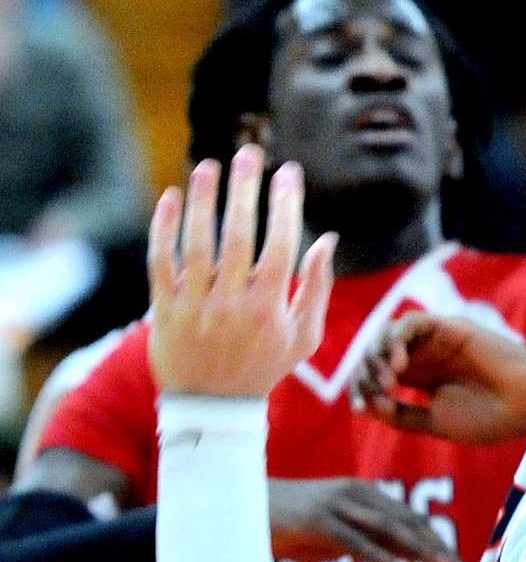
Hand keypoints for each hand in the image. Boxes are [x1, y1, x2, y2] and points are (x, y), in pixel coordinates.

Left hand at [148, 148, 333, 399]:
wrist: (212, 408)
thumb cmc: (264, 366)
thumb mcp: (304, 336)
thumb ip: (317, 287)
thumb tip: (327, 239)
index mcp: (270, 307)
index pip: (281, 244)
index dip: (286, 204)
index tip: (288, 172)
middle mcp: (233, 303)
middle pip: (238, 235)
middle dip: (245, 190)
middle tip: (248, 153)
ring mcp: (196, 305)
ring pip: (197, 243)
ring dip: (203, 200)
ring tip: (209, 165)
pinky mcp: (165, 309)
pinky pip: (161, 262)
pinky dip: (164, 229)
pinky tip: (171, 198)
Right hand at [267, 475, 468, 561]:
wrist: (236, 509)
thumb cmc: (286, 525)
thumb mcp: (332, 537)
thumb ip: (363, 542)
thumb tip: (395, 558)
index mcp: (364, 496)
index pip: (409, 521)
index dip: (436, 543)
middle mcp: (357, 495)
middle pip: (407, 523)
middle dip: (437, 548)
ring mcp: (337, 505)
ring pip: (389, 529)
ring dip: (419, 551)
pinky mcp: (317, 520)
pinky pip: (355, 540)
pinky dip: (379, 556)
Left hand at [352, 311, 525, 443]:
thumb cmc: (490, 418)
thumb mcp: (436, 423)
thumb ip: (401, 415)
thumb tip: (365, 405)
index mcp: (423, 379)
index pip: (378, 374)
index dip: (362, 388)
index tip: (359, 407)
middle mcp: (426, 356)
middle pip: (378, 352)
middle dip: (366, 371)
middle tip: (378, 391)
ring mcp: (437, 340)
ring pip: (389, 333)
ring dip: (379, 354)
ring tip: (389, 379)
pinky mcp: (450, 327)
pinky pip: (411, 321)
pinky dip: (397, 339)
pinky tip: (401, 365)